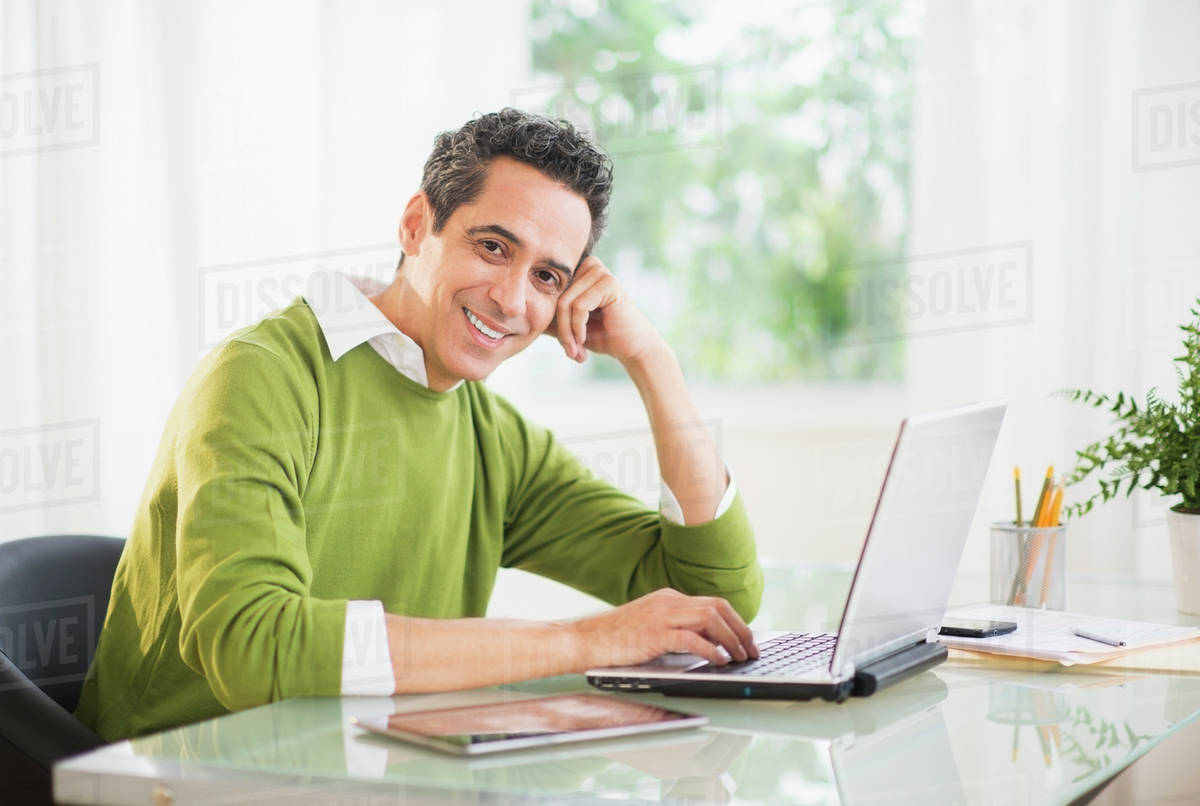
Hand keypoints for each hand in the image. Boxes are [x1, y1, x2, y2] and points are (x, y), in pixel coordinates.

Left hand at [546, 255, 661, 363]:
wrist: (632, 347)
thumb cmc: (601, 335)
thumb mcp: (567, 325)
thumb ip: (547, 317)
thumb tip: (516, 316)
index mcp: (577, 270)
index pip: (548, 293)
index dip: (551, 321)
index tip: (564, 346)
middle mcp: (588, 265)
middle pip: (555, 297)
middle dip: (560, 330)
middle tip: (570, 352)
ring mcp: (599, 271)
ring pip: (565, 303)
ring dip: (568, 333)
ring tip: (575, 352)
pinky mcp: (608, 282)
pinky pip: (578, 307)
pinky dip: (578, 329)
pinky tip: (585, 342)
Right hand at [570, 588, 758, 668]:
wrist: (585, 640)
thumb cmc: (615, 638)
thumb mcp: (650, 626)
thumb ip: (676, 628)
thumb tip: (708, 643)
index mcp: (669, 598)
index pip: (713, 603)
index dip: (735, 621)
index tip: (746, 639)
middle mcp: (669, 602)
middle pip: (718, 607)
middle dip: (741, 629)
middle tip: (752, 649)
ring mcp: (662, 616)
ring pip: (711, 618)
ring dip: (731, 638)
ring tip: (740, 657)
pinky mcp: (654, 634)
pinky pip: (692, 638)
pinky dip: (711, 649)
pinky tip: (719, 660)